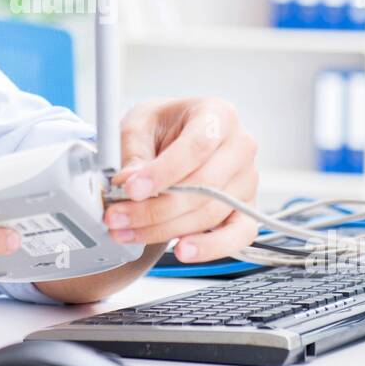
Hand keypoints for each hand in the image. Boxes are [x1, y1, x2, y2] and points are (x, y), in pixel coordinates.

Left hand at [105, 97, 259, 263]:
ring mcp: (247, 180)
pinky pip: (238, 236)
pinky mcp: (247, 210)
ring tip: (127, 232)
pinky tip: (181, 250)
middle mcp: (240, 147)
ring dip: (165, 229)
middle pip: (204, 185)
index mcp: (218, 115)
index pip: (196, 146)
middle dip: (155, 207)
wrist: (175, 138)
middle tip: (117, 217)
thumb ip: (134, 153)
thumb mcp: (140, 125)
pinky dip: (210, 247)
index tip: (131, 189)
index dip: (163, 172)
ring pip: (210, 213)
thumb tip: (128, 183)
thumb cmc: (163, 127)